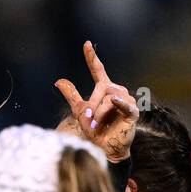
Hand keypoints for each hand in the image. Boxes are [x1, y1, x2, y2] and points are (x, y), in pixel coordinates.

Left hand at [55, 41, 137, 162]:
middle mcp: (117, 90)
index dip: (92, 57)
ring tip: (97, 125)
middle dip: (92, 106)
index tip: (86, 44)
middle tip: (89, 121)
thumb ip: (72, 95)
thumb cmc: (94, 130)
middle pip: (101, 89)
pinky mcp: (132, 111)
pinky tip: (114, 100)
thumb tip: (58, 81)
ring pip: (108, 99)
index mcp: (104, 88)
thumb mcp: (80, 111)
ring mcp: (126, 99)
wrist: (105, 147)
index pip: (97, 70)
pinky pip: (123, 104)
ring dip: (99, 114)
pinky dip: (118, 103)